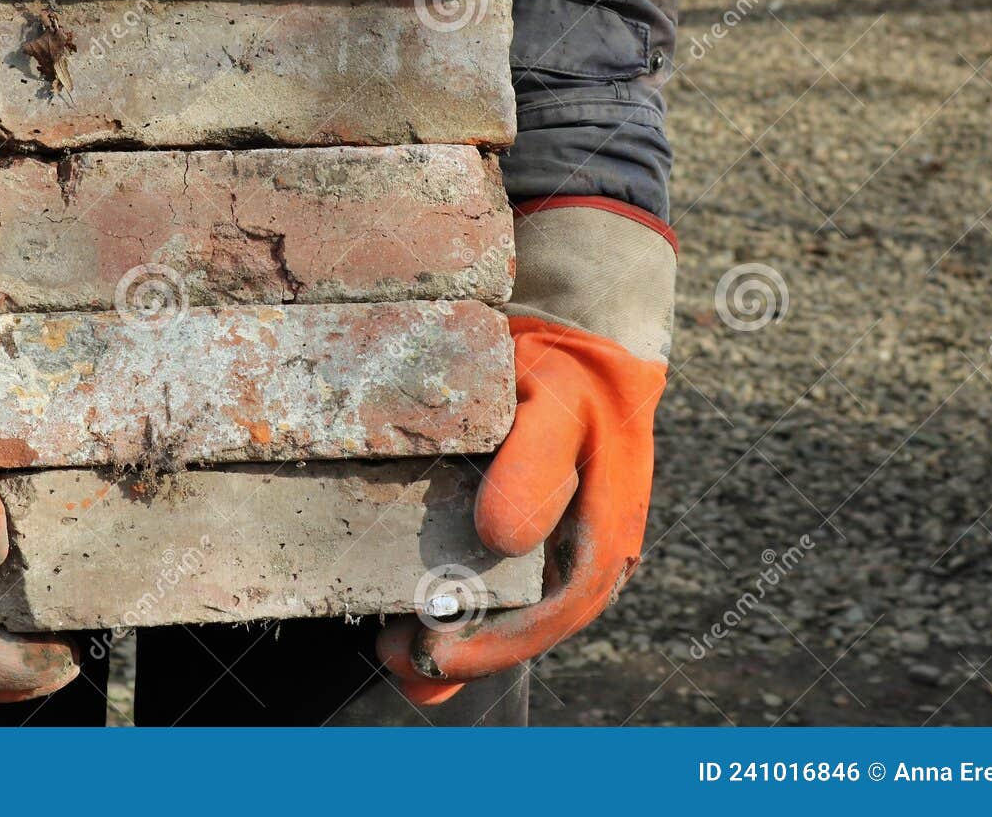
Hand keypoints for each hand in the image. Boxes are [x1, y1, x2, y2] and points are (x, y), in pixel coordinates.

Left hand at [378, 197, 674, 703]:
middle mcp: (579, 555)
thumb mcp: (559, 404)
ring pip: (501, 608)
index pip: (553, 612)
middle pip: (522, 625)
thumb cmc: (571, 372)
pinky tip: (397, 605)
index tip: (435, 654)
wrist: (573, 336)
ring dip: (448, 632)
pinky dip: (444, 596)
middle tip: (393, 656)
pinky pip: (483, 575)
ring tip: (387, 645)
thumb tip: (503, 536)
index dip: (495, 643)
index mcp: (604, 538)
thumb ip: (536, 462)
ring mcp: (550, 545)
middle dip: (460, 650)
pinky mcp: (517, 527)